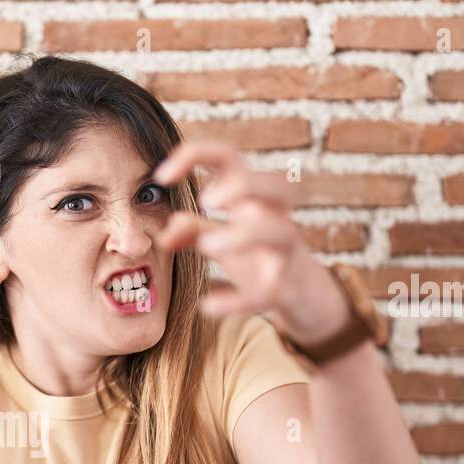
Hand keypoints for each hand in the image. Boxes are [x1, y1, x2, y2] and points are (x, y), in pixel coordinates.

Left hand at [151, 140, 351, 348]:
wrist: (302, 297)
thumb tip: (163, 232)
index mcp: (254, 200)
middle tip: (207, 200)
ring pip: (279, 233)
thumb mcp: (224, 238)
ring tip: (206, 246)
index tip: (161, 176)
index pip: (230, 159)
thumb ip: (193, 229)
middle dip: (244, 184)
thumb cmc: (258, 255)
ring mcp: (284, 254)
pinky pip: (267, 293)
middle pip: (276, 185)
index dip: (196, 155)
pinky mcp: (285, 291)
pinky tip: (208, 307)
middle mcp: (275, 219)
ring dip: (243, 235)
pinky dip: (237, 300)